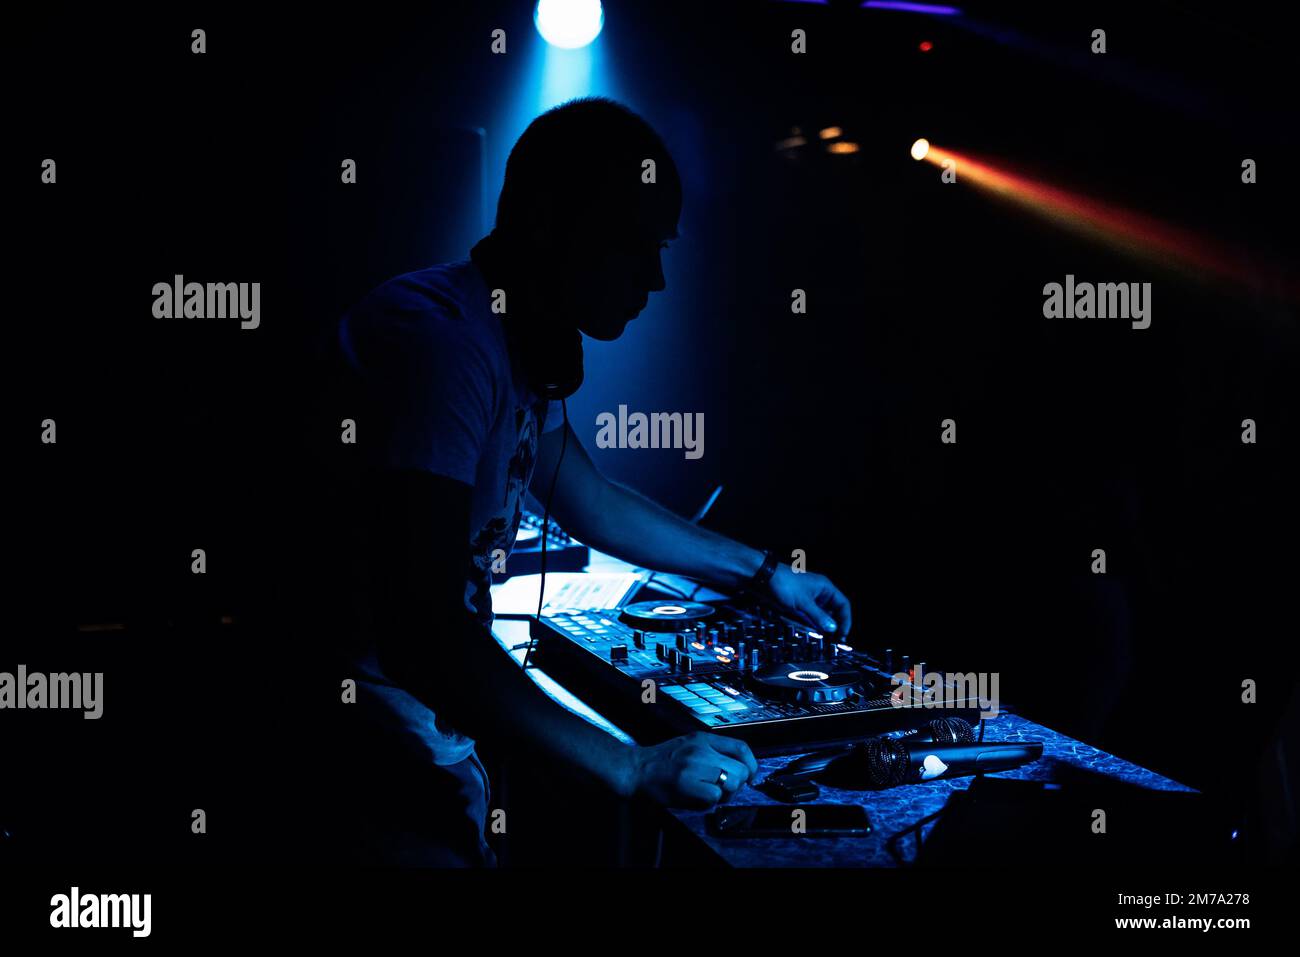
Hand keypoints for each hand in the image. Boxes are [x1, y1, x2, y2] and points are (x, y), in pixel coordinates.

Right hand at [628, 732, 758, 808]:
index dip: (751, 764)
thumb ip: (713, 751)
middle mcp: (701, 750)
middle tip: (724, 788)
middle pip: (740, 770)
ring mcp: (694, 767)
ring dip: (724, 794)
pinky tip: (697, 798)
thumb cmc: (662, 761)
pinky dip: (709, 802)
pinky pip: (714, 797)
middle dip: (737, 784)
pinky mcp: (687, 784)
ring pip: (730, 784)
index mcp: (703, 739)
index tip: (749, 775)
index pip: (741, 748)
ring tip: (710, 793)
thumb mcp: (689, 744)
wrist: (636, 769)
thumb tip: (738, 766)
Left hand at [764, 564, 852, 638]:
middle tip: (832, 639)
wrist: (764, 577)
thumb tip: (833, 628)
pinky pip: (810, 616)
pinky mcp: (800, 603)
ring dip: (821, 625)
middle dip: (833, 625)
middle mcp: (820, 593)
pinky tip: (810, 630)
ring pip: (821, 615)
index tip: (843, 634)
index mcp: (825, 588)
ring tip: (821, 637)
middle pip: (834, 611)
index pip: (843, 605)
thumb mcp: (804, 603)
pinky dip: (812, 623)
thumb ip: (819, 617)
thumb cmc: (785, 584)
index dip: (845, 620)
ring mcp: (810, 598)